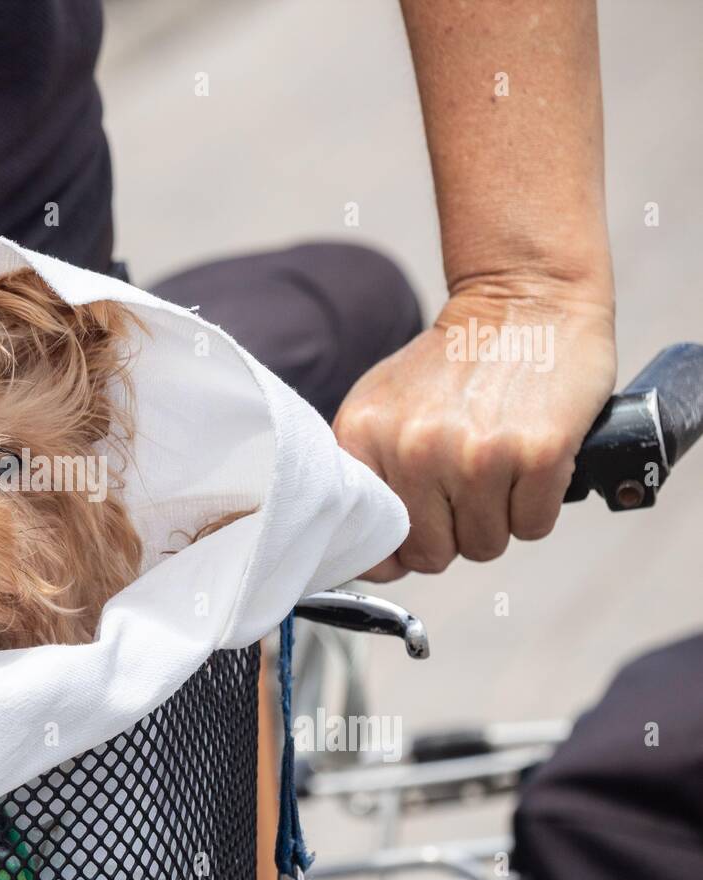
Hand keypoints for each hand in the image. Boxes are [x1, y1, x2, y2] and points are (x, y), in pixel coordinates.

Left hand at [333, 278, 615, 580]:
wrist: (522, 300)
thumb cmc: (453, 363)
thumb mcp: (382, 403)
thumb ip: (367, 469)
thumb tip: (371, 556)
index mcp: (366, 435)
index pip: (372, 539)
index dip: (397, 548)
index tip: (413, 536)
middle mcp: (415, 448)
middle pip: (430, 554)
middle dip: (451, 535)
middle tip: (464, 492)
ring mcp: (476, 453)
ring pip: (483, 546)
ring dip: (496, 520)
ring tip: (496, 470)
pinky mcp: (537, 454)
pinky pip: (532, 527)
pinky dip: (536, 507)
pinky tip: (528, 467)